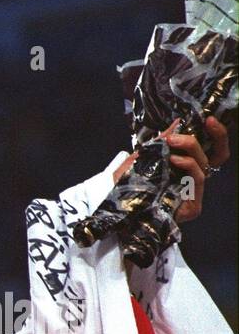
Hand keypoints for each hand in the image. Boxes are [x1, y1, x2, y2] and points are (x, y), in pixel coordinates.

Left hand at [112, 116, 229, 221]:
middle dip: (206, 138)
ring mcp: (194, 193)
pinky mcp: (193, 206)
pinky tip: (174, 159)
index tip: (208, 119)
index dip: (217, 134)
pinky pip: (199, 180)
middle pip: (216, 156)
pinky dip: (189, 165)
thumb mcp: (139, 160)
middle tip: (179, 132)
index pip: (212, 150)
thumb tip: (176, 123)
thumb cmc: (126, 189)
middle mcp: (193, 180)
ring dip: (190, 148)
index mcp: (185, 169)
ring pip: (205, 165)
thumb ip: (158, 142)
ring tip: (171, 142)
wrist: (115, 213)